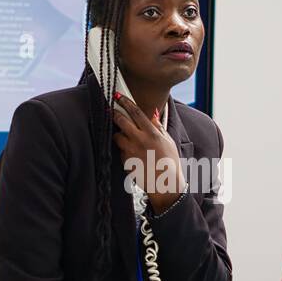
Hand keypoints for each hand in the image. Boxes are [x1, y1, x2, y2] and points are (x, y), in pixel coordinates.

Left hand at [111, 93, 185, 213]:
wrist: (165, 184)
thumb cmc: (169, 163)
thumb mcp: (168, 142)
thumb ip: (159, 127)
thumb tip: (153, 114)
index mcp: (152, 133)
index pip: (136, 112)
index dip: (125, 102)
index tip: (118, 96)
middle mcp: (140, 140)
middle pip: (121, 121)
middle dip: (115, 113)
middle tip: (112, 110)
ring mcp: (131, 152)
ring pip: (117, 136)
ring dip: (119, 135)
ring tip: (128, 139)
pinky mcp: (125, 162)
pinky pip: (120, 151)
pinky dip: (123, 150)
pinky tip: (132, 154)